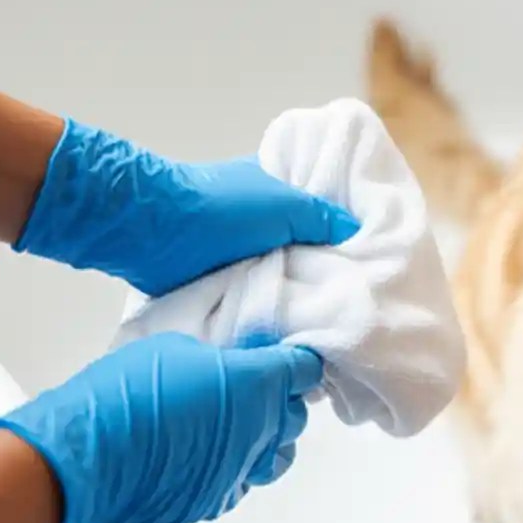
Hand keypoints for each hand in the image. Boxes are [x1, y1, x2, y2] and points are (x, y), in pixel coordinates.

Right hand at [0, 333, 320, 522]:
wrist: (88, 457)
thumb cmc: (124, 395)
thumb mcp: (175, 348)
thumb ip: (215, 357)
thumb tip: (222, 366)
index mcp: (258, 384)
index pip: (305, 369)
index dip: (296, 361)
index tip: (285, 358)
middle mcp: (261, 430)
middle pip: (295, 414)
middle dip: (281, 400)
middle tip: (254, 388)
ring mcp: (242, 471)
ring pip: (277, 455)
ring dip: (266, 439)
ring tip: (237, 426)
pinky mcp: (217, 499)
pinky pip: (241, 481)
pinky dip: (234, 468)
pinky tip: (207, 455)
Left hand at [14, 120, 359, 295]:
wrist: (149, 231)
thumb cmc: (220, 209)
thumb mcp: (287, 205)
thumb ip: (327, 219)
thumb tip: (361, 238)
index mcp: (280, 193)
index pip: (325, 216)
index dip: (348, 237)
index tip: (373, 264)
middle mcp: (264, 223)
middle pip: (308, 251)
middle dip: (328, 272)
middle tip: (360, 300)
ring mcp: (243, 254)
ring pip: (285, 279)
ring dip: (300, 296)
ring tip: (336, 321)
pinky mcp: (224, 283)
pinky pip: (259, 300)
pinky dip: (274, 311)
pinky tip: (301, 329)